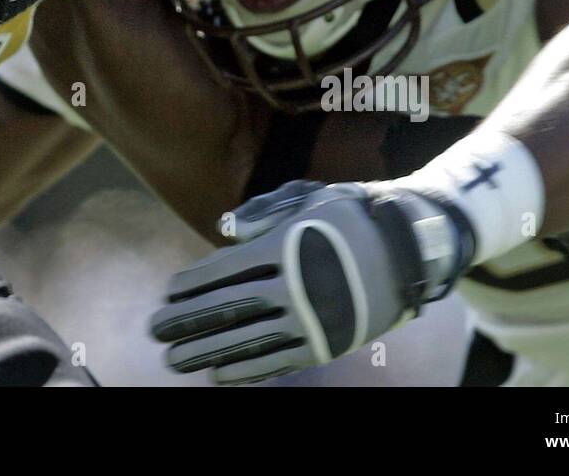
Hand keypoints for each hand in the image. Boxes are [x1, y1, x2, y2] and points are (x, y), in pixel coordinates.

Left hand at [148, 179, 466, 384]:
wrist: (412, 244)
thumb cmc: (351, 210)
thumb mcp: (308, 196)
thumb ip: (264, 211)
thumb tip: (224, 230)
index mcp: (287, 247)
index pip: (226, 271)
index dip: (193, 285)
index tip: (167, 293)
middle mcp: (297, 286)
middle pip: (230, 309)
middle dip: (188, 322)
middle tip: (156, 330)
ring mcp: (314, 319)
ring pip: (250, 341)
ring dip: (208, 352)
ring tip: (176, 359)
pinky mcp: (329, 342)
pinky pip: (280, 361)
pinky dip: (248, 369)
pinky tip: (220, 373)